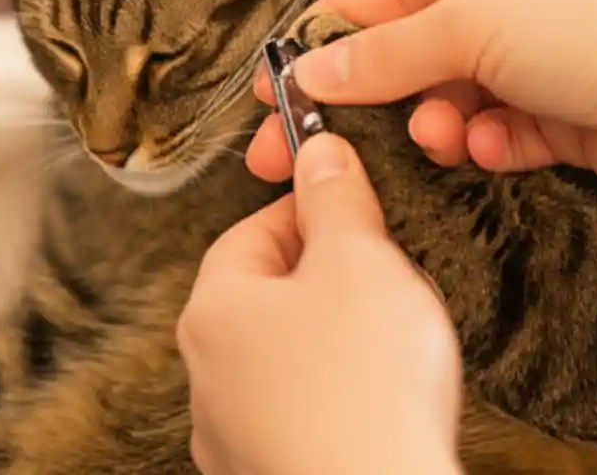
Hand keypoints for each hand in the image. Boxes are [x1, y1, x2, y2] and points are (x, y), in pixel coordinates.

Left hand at [178, 134, 462, 474]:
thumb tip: (320, 154)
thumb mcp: (361, 262)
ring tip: (388, 341)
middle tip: (382, 274)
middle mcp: (208, 375)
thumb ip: (337, 200)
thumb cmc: (365, 390)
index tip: (351, 203)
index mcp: (214, 311)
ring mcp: (233, 432)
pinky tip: (376, 398)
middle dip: (324, 276)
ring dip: (330, 338)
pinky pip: (300, 413)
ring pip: (282, 358)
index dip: (306, 209)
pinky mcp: (269, 470)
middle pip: (264, 296)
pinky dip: (335, 396)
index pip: (250, 232)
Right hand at [247, 0, 596, 201]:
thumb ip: (389, 52)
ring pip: (459, 95)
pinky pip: (504, 131)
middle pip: (422, 45)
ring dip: (442, 121)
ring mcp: (554, 53)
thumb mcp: (477, 22)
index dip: (335, 31)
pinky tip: (498, 147)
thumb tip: (312, 71)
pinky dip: (493, 142)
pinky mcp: (573, 114)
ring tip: (442, 137)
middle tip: (307, 146)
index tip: (281, 81)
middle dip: (376, 94)